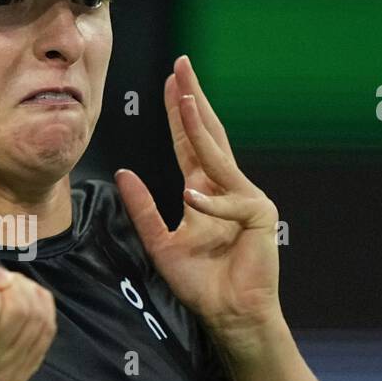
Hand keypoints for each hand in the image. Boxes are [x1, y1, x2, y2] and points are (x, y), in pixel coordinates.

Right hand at [0, 249, 56, 380]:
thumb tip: (4, 277)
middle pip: (16, 316)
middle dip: (12, 287)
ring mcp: (3, 375)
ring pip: (37, 319)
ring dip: (27, 292)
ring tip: (8, 288)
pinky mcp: (25, 372)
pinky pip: (48, 327)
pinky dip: (39, 305)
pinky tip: (22, 300)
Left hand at [114, 54, 282, 341]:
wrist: (229, 314)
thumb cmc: (200, 283)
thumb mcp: (159, 242)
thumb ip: (142, 208)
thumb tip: (121, 173)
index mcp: (205, 190)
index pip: (190, 143)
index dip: (178, 113)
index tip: (168, 81)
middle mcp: (227, 187)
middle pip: (209, 135)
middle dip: (193, 100)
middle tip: (182, 66)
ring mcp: (247, 198)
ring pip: (218, 156)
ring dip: (200, 128)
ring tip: (184, 99)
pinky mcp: (260, 216)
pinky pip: (230, 202)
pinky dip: (210, 201)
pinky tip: (191, 198)